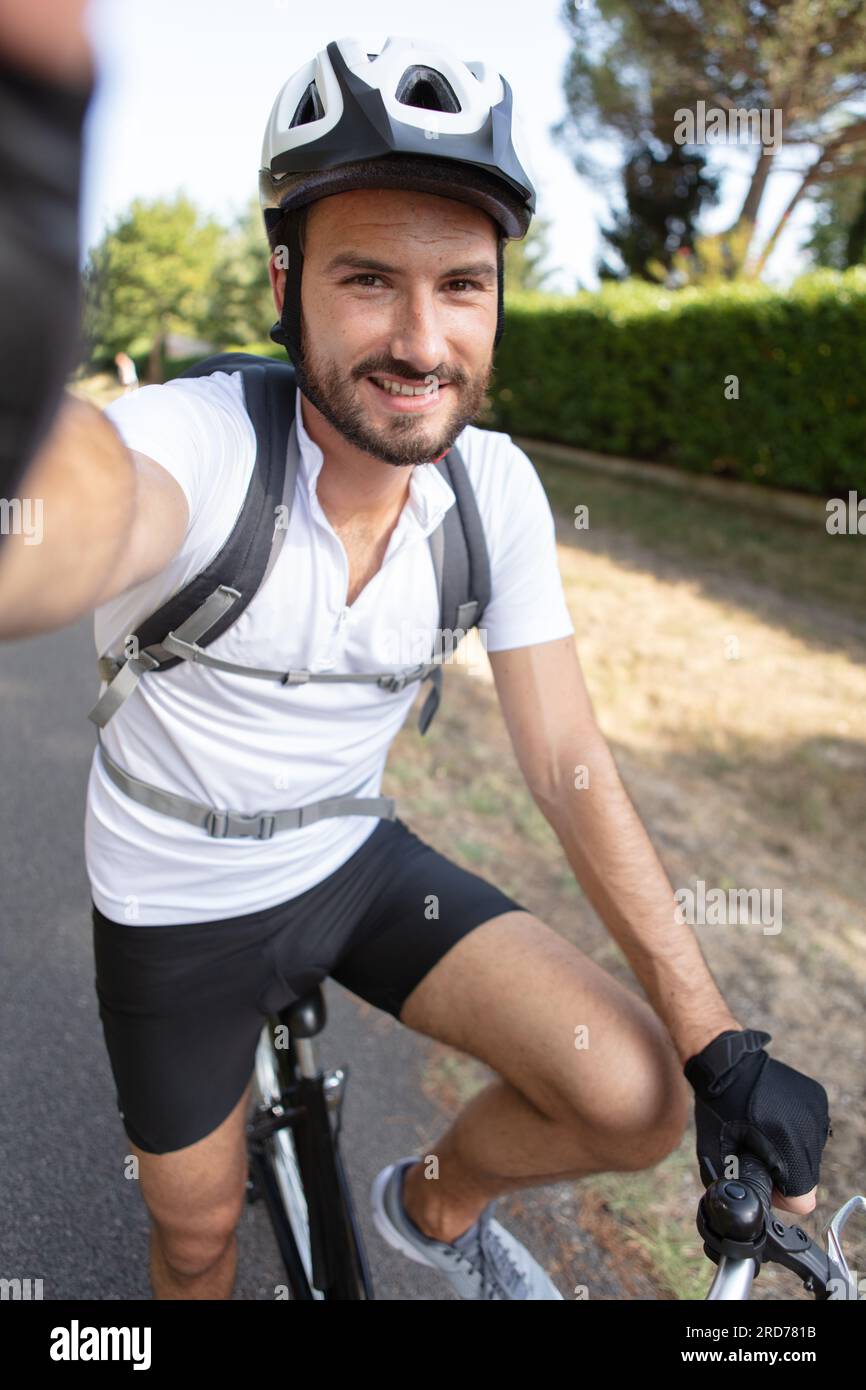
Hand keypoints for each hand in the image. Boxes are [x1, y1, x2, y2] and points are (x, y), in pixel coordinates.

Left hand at [683, 1028, 831, 1212]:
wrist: (726, 1065)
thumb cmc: (717, 1111)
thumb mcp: (717, 1158)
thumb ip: (737, 1187)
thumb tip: (748, 1209)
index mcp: (786, 1145)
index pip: (804, 1199)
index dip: (780, 1196)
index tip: (762, 1177)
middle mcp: (808, 1129)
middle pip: (807, 1178)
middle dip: (784, 1174)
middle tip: (758, 1153)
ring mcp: (816, 1112)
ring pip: (811, 1155)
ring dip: (790, 1152)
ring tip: (764, 1132)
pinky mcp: (817, 1098)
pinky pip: (812, 1132)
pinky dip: (796, 1132)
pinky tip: (774, 1117)